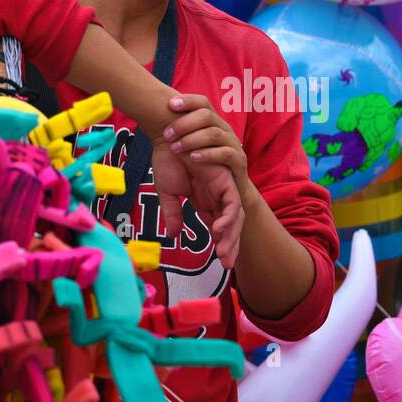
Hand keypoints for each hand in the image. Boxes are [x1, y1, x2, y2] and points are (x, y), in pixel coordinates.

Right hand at [151, 138, 243, 268]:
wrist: (167, 136)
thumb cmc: (166, 159)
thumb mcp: (167, 193)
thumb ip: (172, 214)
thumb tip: (172, 235)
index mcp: (205, 199)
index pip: (218, 226)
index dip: (222, 244)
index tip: (220, 262)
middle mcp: (217, 195)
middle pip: (231, 225)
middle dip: (230, 245)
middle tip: (227, 264)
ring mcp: (222, 187)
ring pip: (234, 216)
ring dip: (230, 235)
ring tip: (223, 253)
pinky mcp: (224, 179)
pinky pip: (231, 202)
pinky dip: (227, 217)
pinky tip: (219, 230)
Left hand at [159, 94, 251, 200]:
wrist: (231, 190)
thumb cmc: (206, 166)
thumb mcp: (193, 146)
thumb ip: (181, 133)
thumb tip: (156, 117)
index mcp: (214, 122)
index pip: (203, 103)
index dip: (188, 100)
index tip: (170, 104)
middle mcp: (225, 129)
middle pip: (207, 115)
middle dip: (184, 123)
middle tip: (167, 134)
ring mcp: (233, 144)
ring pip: (214, 133)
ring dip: (192, 139)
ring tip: (175, 148)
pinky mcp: (239, 161)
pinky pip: (225, 153)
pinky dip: (208, 154)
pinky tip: (193, 158)